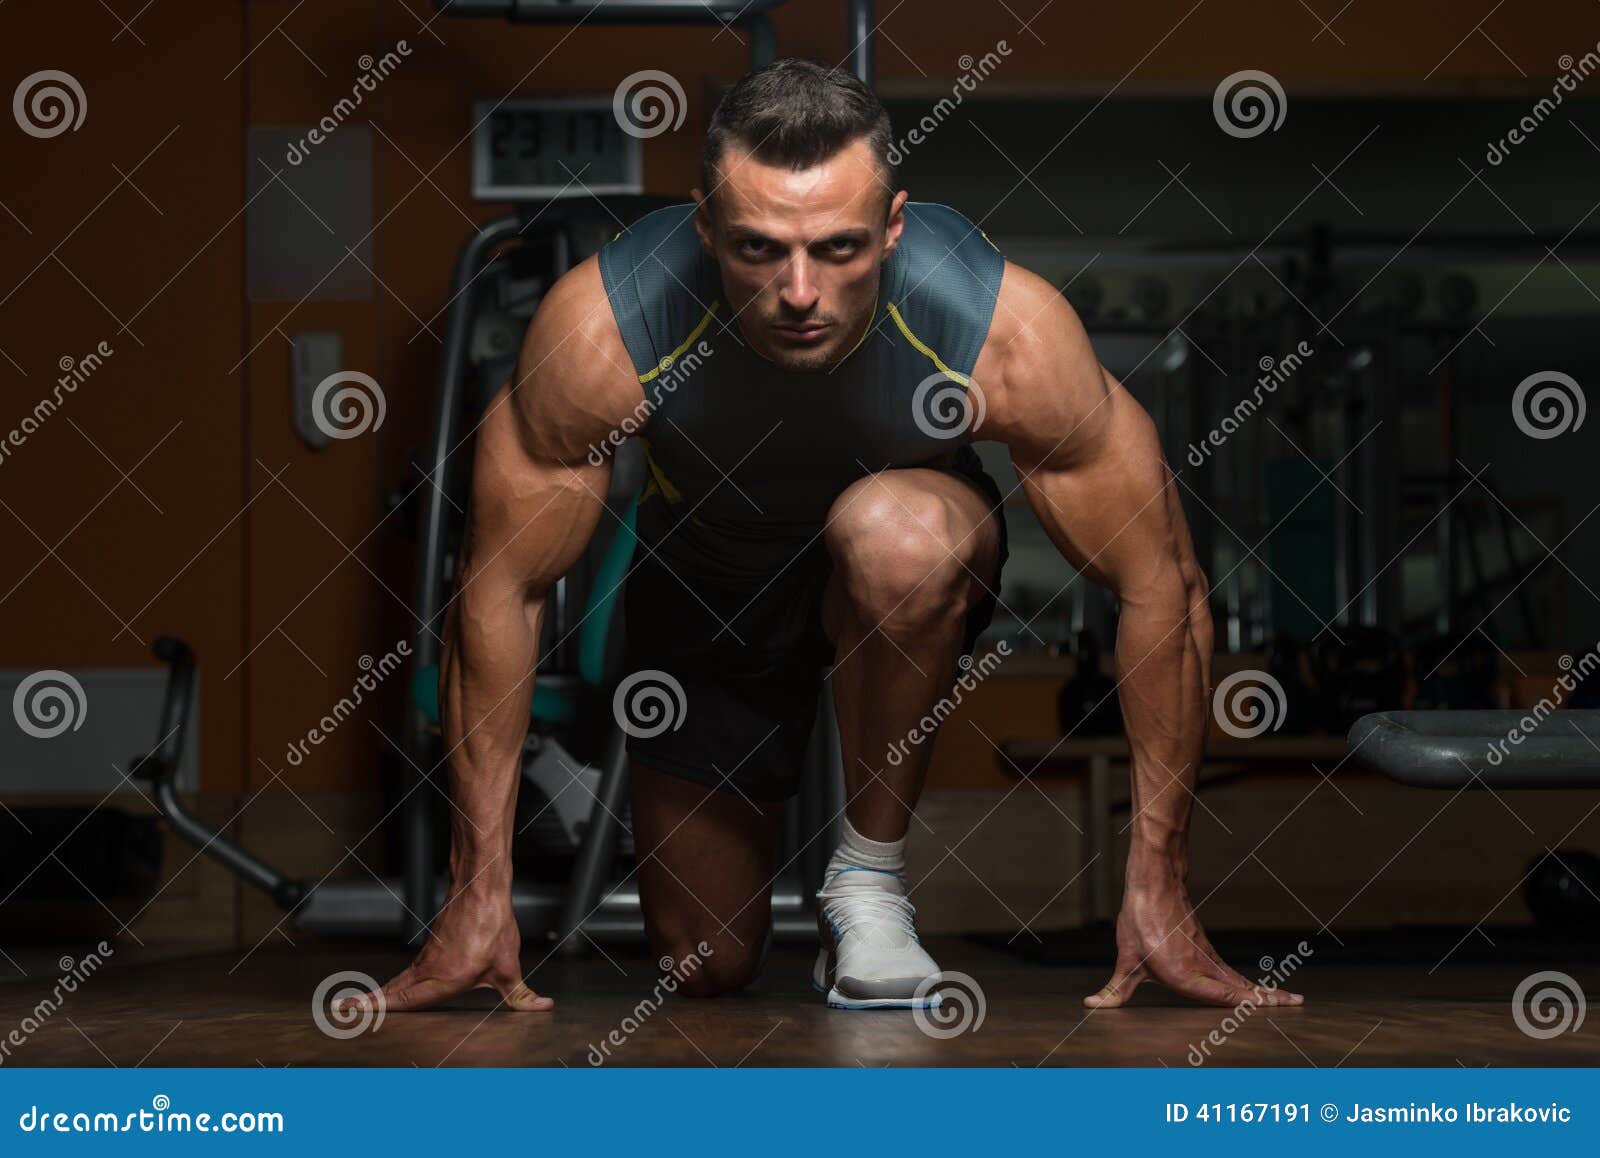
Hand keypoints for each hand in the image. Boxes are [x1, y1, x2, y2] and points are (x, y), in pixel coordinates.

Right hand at [341, 886, 553, 1014]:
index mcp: (444, 979)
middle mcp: (429, 969)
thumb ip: (522, 994)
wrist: (482, 887)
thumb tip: (541, 1007)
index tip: (353, 1012)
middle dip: (368, 1004)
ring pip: (398, 981)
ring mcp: (427, 957)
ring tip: (356, 1006)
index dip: (380, 1009)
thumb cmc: (493, 924)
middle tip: (341, 1010)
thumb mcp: (509, 966)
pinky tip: (392, 990)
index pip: (406, 1000)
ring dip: (378, 994)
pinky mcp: (431, 948)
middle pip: (393, 991)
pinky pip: (407, 972)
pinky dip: (394, 983)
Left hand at [1084, 884, 1303, 1008]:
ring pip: (1239, 978)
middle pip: (1241, 987)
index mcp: (1186, 975)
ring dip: (1262, 990)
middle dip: (1268, 998)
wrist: (1153, 884)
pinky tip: (1253, 988)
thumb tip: (1091, 1006)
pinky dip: (1246, 982)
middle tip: (1297, 1004)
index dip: (1246, 1004)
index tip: (1269, 1008)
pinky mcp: (1205, 947)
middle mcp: (1202, 967)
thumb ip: (1114, 990)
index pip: (1222, 996)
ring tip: (1288, 999)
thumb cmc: (1138, 921)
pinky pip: (1230, 970)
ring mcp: (1207, 955)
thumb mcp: (1125, 960)